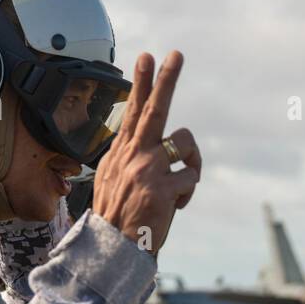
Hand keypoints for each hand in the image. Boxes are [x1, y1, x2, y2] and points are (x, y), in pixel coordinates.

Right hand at [91, 51, 200, 254]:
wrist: (113, 248)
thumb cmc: (119, 217)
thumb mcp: (115, 181)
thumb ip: (129, 159)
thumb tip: (149, 145)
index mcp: (122, 152)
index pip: (134, 111)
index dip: (142, 83)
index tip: (148, 57)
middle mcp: (134, 155)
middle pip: (154, 109)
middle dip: (166, 80)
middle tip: (176, 54)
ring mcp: (147, 170)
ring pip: (185, 143)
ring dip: (191, 161)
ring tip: (179, 182)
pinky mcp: (162, 188)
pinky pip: (191, 178)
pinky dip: (187, 193)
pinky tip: (174, 205)